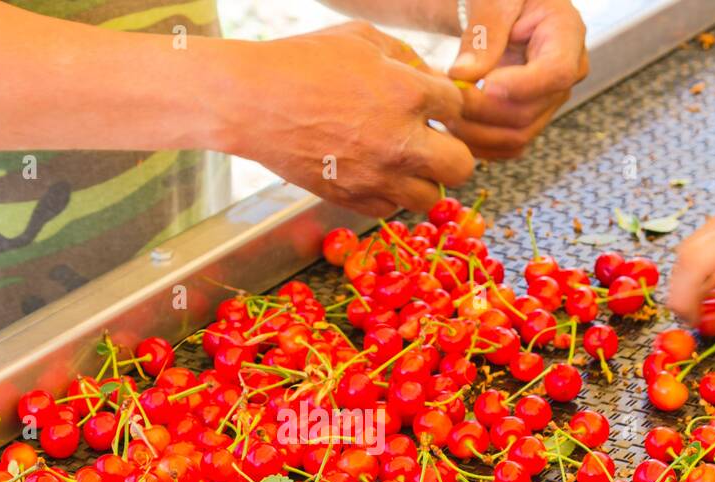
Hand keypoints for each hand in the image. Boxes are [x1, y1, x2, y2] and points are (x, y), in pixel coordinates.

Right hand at [230, 22, 474, 216]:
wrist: (253, 102)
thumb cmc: (303, 62)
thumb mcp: (362, 39)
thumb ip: (407, 57)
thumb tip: (433, 79)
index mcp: (410, 94)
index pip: (459, 108)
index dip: (446, 104)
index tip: (429, 104)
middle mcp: (401, 142)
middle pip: (461, 166)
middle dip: (451, 151)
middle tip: (431, 141)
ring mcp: (377, 177)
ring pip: (430, 197)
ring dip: (422, 179)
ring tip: (401, 162)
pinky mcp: (353, 200)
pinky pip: (391, 209)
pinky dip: (389, 194)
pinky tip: (373, 173)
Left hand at [446, 0, 587, 158]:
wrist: (505, 8)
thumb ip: (483, 33)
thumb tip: (463, 75)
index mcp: (567, 34)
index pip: (556, 73)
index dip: (520, 86)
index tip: (484, 83)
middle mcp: (567, 73)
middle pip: (527, 112)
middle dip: (479, 110)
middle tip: (443, 96)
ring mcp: (549, 101)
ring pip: (515, 137)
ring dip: (473, 132)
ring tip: (442, 110)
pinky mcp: (531, 119)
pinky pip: (506, 147)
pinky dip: (476, 142)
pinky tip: (452, 124)